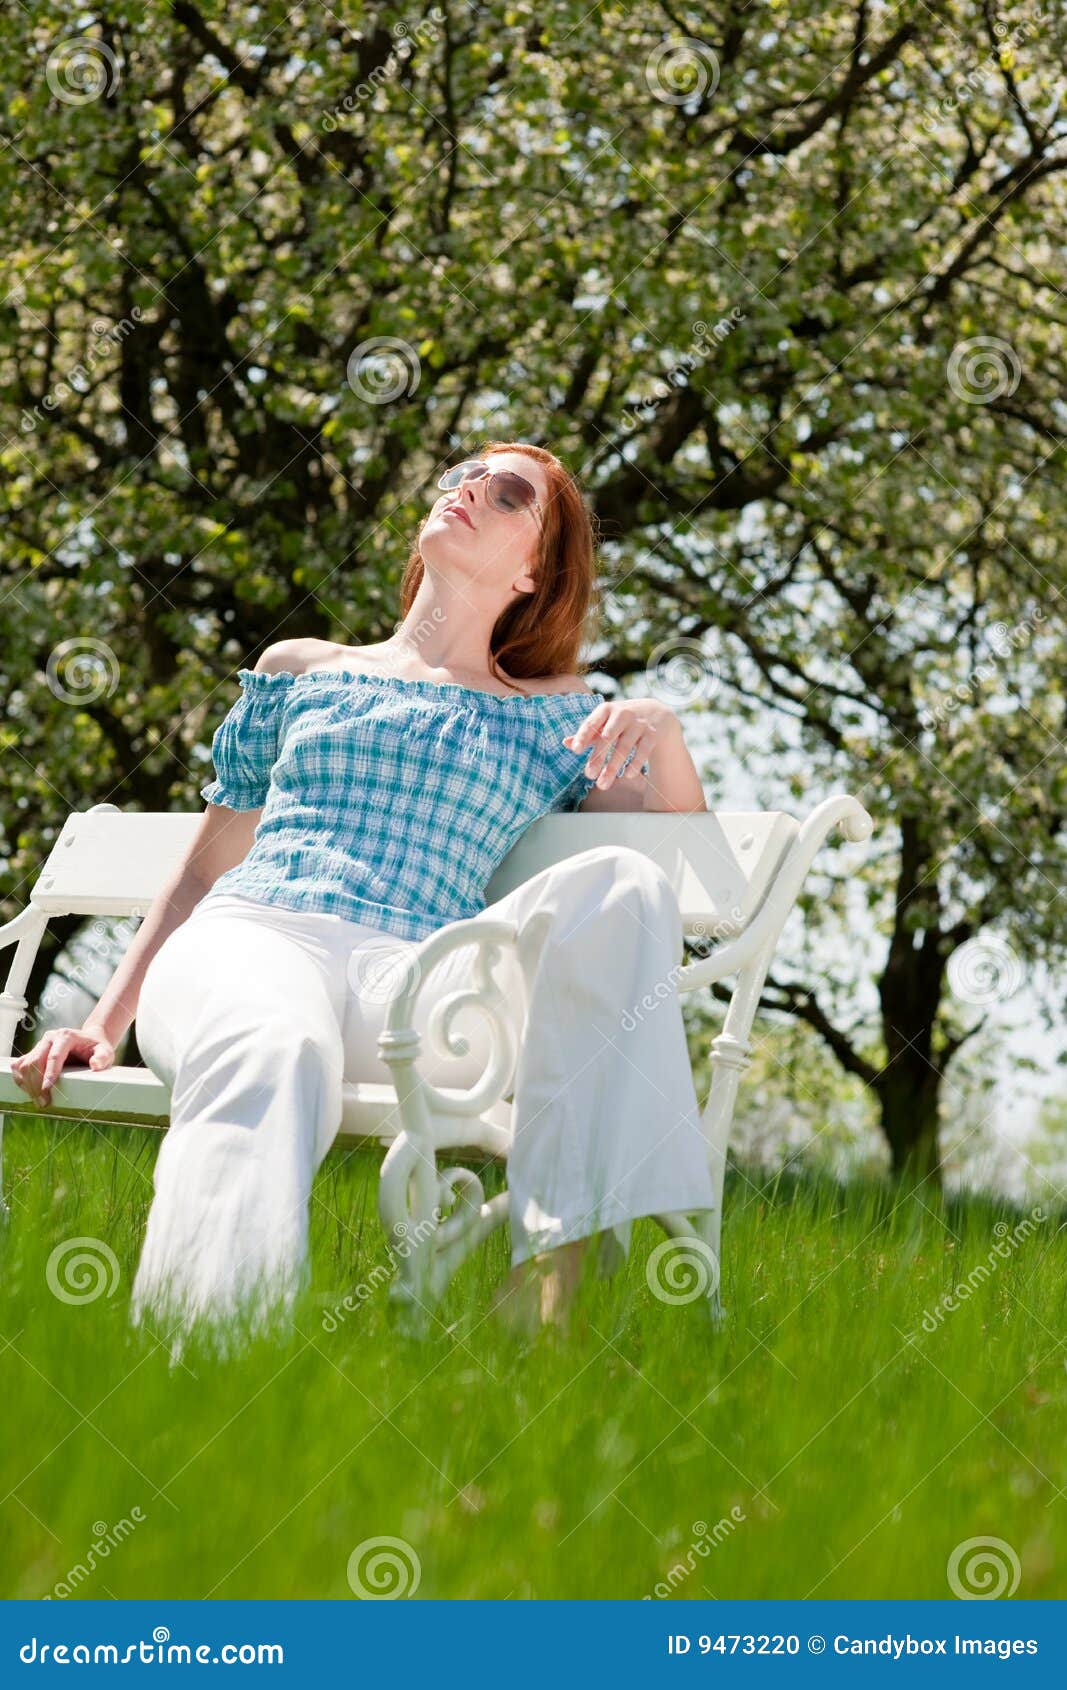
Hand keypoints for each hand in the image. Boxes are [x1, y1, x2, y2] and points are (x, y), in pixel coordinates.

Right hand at [10, 1025, 114, 1106]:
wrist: (89, 1040)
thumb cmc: (97, 1048)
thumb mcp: (105, 1051)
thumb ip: (103, 1057)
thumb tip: (95, 1065)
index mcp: (65, 1036)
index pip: (54, 1056)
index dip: (49, 1073)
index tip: (46, 1090)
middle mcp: (49, 1038)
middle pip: (35, 1062)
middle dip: (36, 1084)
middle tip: (44, 1103)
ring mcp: (39, 1045)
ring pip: (24, 1065)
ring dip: (27, 1085)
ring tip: (38, 1101)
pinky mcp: (33, 1052)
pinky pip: (19, 1066)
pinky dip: (21, 1080)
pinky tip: (30, 1092)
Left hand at [562, 697, 676, 788]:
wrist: (655, 712)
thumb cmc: (621, 720)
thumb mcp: (604, 721)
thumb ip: (587, 733)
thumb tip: (566, 743)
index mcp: (606, 710)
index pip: (592, 723)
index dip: (583, 736)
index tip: (576, 751)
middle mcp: (622, 714)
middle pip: (607, 737)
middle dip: (598, 757)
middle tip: (588, 776)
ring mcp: (639, 723)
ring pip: (624, 747)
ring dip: (613, 767)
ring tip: (602, 785)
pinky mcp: (652, 734)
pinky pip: (643, 751)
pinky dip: (635, 764)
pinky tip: (627, 776)